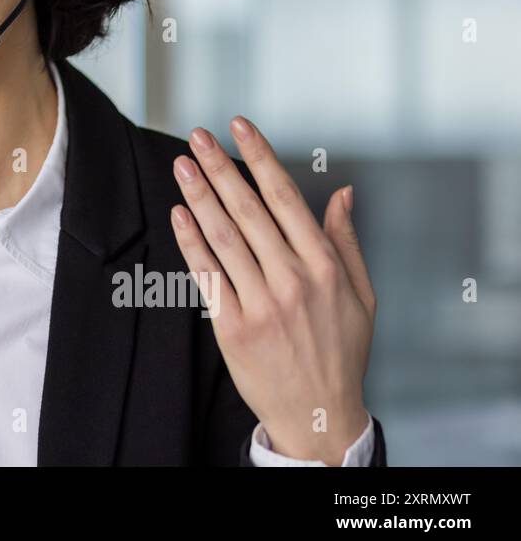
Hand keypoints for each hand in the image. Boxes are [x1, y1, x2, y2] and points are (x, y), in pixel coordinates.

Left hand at [169, 116, 375, 464]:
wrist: (319, 414)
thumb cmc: (340, 350)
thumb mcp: (361, 296)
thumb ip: (346, 241)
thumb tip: (343, 192)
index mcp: (325, 267)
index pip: (286, 197)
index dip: (260, 157)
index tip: (238, 126)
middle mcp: (293, 280)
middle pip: (248, 210)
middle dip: (220, 167)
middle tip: (197, 136)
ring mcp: (262, 304)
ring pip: (223, 236)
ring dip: (198, 196)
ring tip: (181, 165)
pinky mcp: (233, 327)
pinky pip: (207, 274)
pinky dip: (190, 241)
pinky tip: (179, 213)